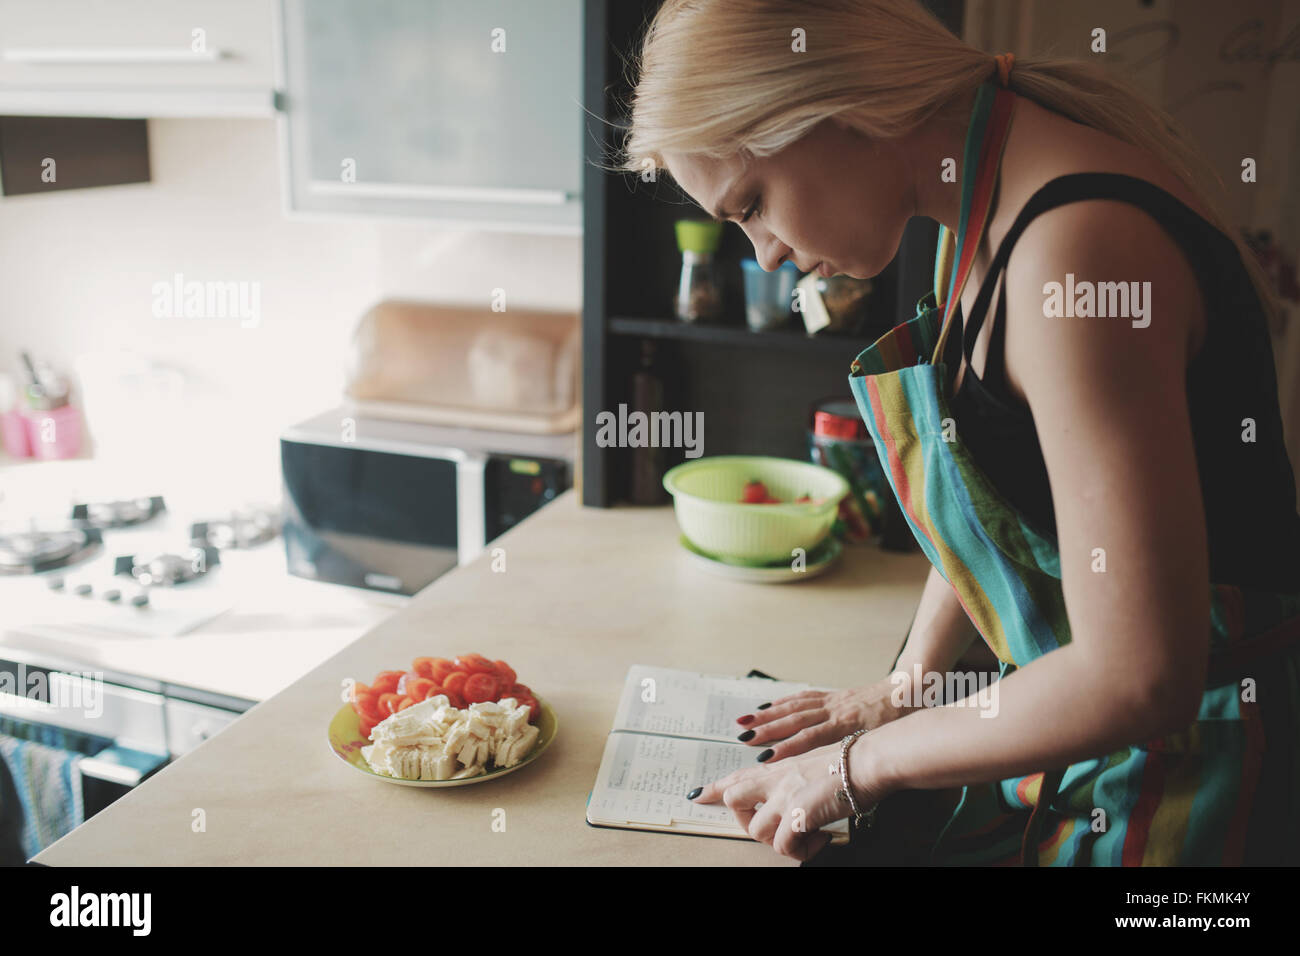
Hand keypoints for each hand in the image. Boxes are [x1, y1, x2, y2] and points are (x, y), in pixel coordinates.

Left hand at [692, 737, 890, 860]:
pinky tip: (818, 841)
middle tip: (771, 829)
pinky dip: (801, 851)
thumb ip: (795, 780)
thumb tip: (794, 803)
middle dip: (744, 819)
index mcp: (780, 768)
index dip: (716, 788)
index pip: (739, 776)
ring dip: (778, 840)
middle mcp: (776, 780)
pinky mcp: (797, 815)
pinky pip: (783, 847)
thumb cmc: (849, 764)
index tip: (697, 795)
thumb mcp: (813, 766)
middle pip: (733, 797)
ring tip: (804, 837)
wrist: (867, 761)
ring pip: (756, 830)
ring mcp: (785, 797)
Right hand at [735, 673, 915, 762]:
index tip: (766, 758)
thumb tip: (844, 775)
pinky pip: (804, 697)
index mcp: (847, 726)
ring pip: (794, 707)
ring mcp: (832, 701)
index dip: (788, 748)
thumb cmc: (902, 720)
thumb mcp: (887, 741)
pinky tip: (768, 706)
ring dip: (767, 714)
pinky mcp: (834, 695)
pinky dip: (783, 702)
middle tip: (743, 737)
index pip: (811, 738)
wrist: (912, 690)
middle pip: (795, 720)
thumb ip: (864, 754)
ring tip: (744, 721)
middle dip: (767, 729)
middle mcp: (835, 712)